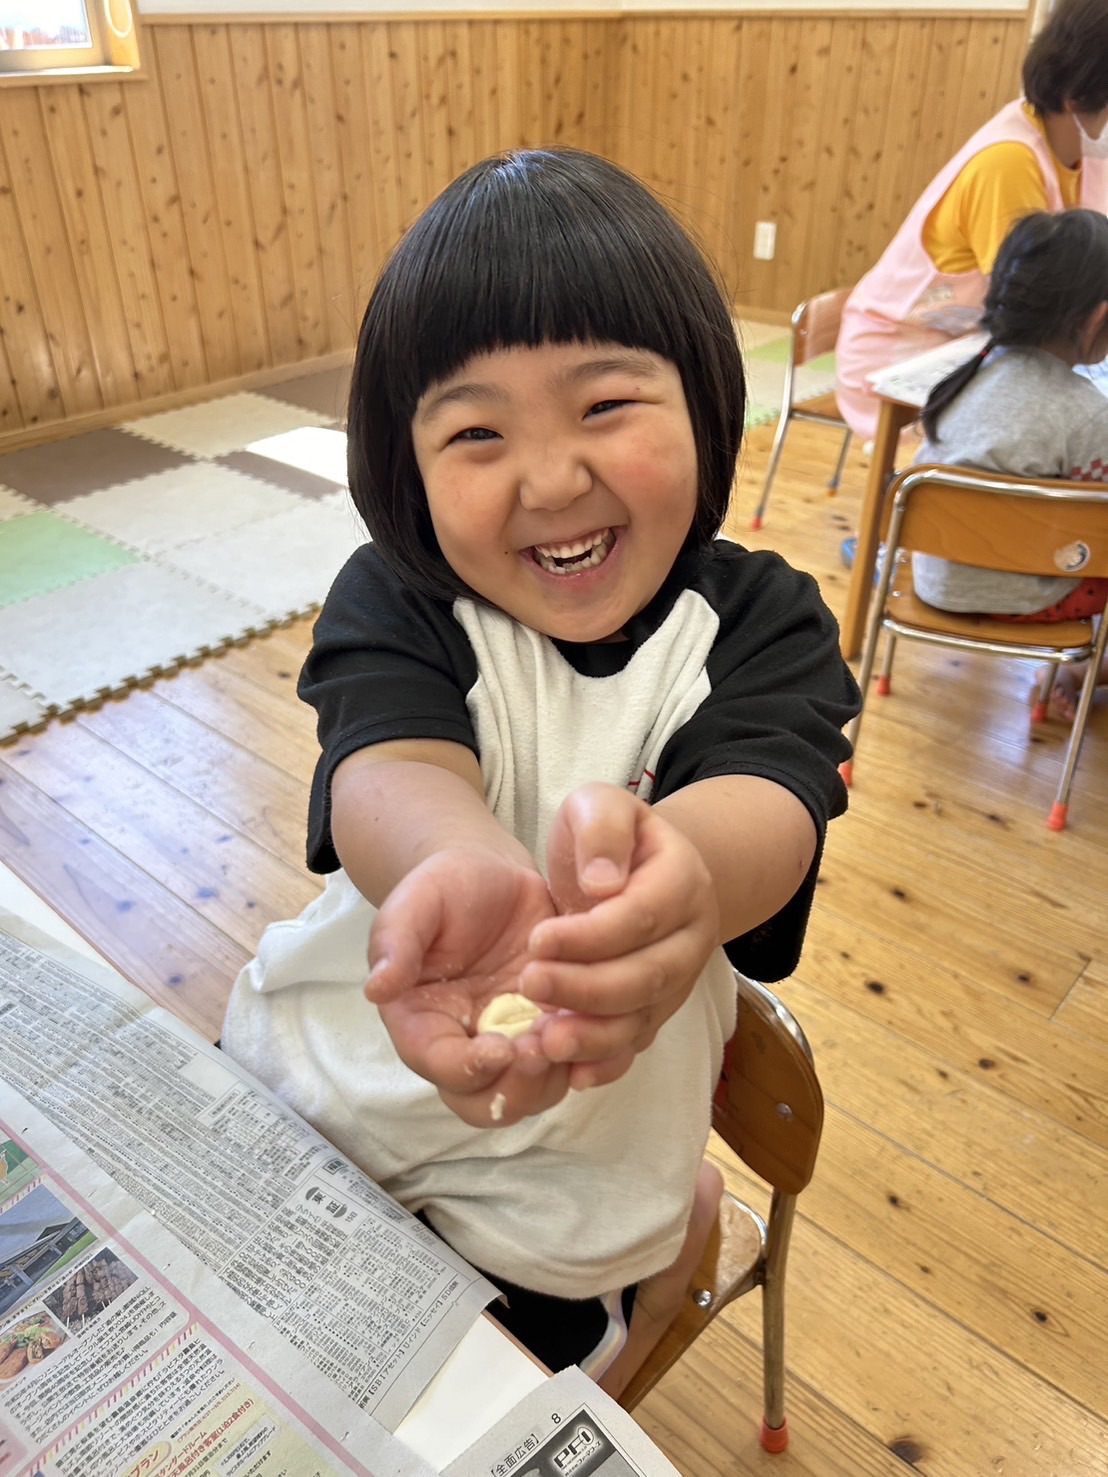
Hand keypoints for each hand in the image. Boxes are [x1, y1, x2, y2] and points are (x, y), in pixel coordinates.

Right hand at [365, 846, 576, 1126]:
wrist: (493, 877)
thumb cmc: (446, 889)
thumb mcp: (416, 903)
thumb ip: (396, 942)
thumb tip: (376, 988)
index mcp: (422, 1023)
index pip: (438, 1066)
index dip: (468, 1069)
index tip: (499, 1048)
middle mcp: (467, 1045)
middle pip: (485, 1103)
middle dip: (515, 1089)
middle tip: (540, 1049)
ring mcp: (513, 1041)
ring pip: (533, 1093)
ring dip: (555, 1075)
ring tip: (571, 1030)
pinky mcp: (553, 1028)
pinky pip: (574, 1064)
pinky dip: (591, 1055)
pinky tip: (599, 1021)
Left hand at [522, 784, 719, 1084]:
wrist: (636, 868)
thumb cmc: (609, 838)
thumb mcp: (601, 806)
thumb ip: (602, 830)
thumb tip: (603, 883)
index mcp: (682, 881)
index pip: (640, 917)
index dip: (590, 935)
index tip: (537, 939)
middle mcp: (692, 936)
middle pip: (646, 975)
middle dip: (586, 988)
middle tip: (529, 985)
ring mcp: (679, 979)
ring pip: (644, 1017)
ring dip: (595, 1036)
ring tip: (545, 1042)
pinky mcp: (657, 1009)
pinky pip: (638, 1042)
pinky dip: (607, 1062)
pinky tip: (571, 1075)